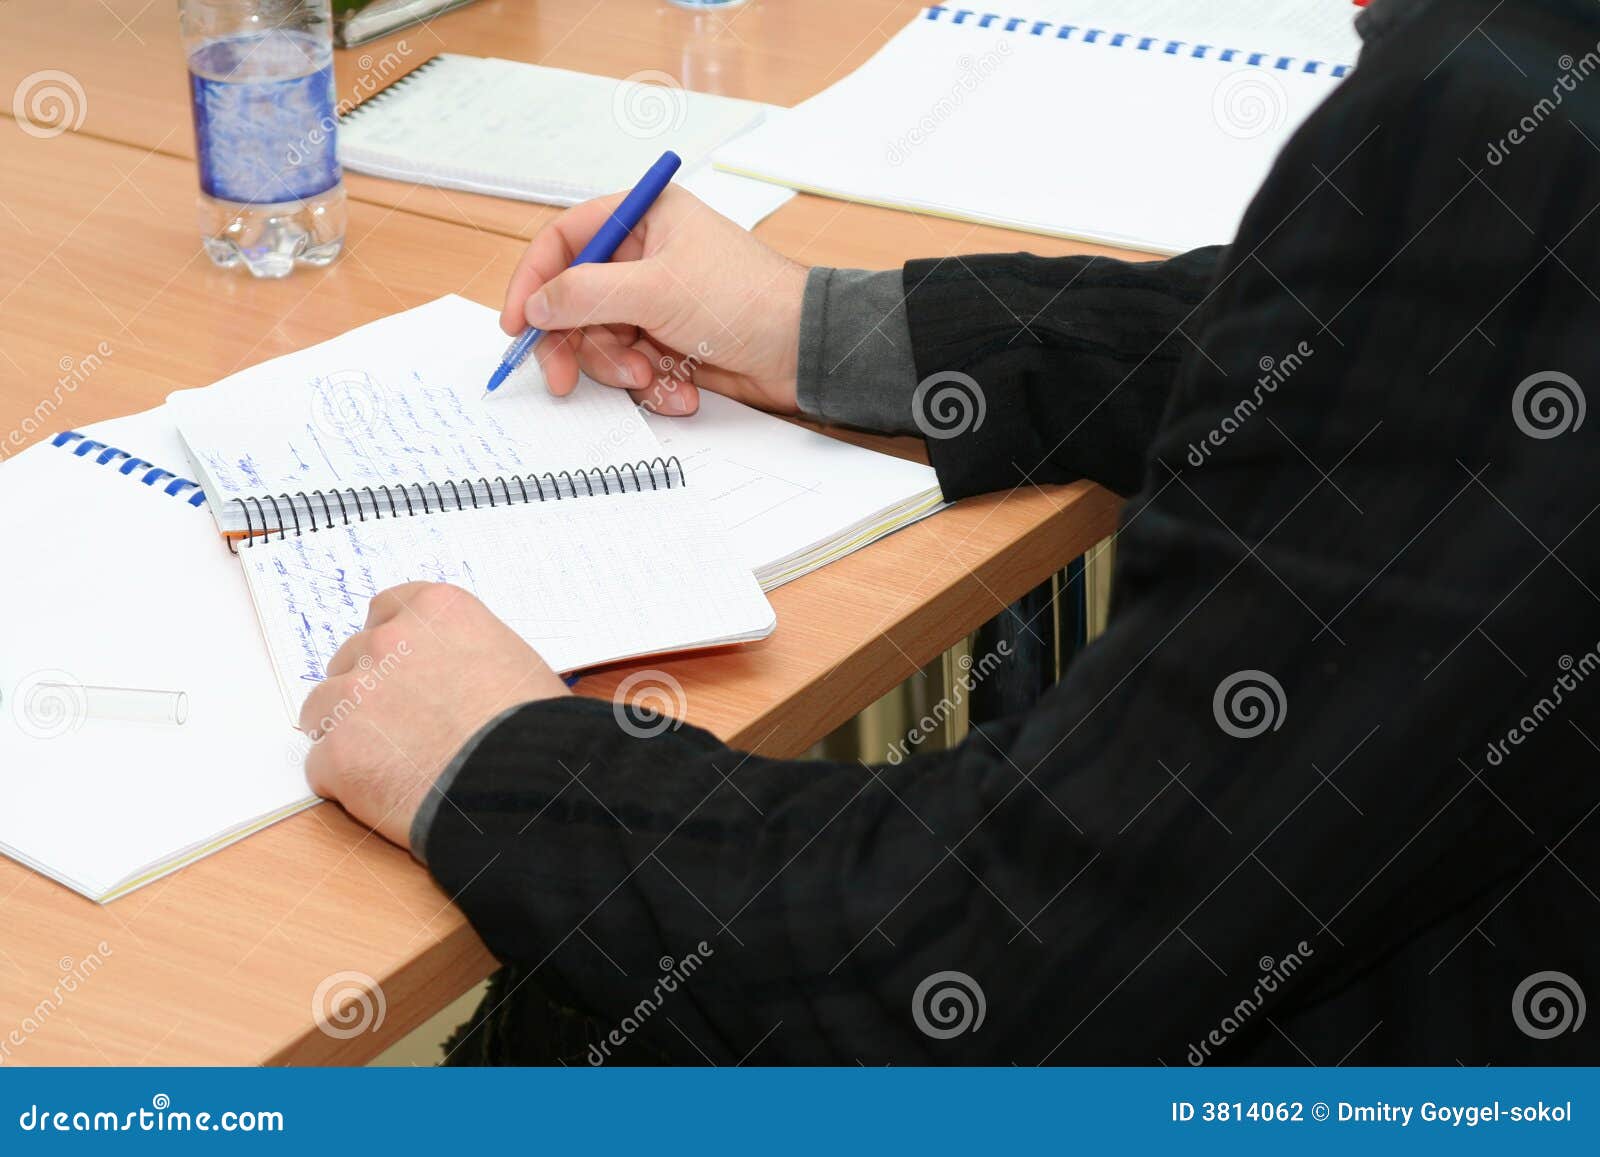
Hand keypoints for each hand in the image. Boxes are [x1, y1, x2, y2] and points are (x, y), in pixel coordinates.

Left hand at [299, 582, 570, 849]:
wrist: (524, 784)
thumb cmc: (535, 729)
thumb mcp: (514, 664)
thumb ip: (466, 655)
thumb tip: (453, 678)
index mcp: (436, 611)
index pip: (388, 609)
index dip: (393, 645)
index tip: (403, 669)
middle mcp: (388, 642)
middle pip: (351, 657)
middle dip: (368, 689)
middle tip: (400, 726)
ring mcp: (356, 695)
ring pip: (323, 706)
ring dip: (347, 730)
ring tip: (388, 764)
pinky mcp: (338, 753)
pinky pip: (323, 764)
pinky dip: (346, 780)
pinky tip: (386, 795)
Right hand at [502, 185, 808, 416]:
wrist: (805, 352)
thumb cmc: (745, 300)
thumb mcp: (657, 290)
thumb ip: (586, 294)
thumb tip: (535, 305)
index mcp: (645, 218)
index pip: (566, 239)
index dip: (534, 280)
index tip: (516, 323)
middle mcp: (648, 257)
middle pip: (576, 300)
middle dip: (576, 343)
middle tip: (562, 379)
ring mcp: (658, 303)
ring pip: (602, 341)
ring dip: (620, 369)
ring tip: (653, 377)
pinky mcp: (672, 344)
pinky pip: (634, 367)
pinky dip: (651, 385)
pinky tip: (682, 392)